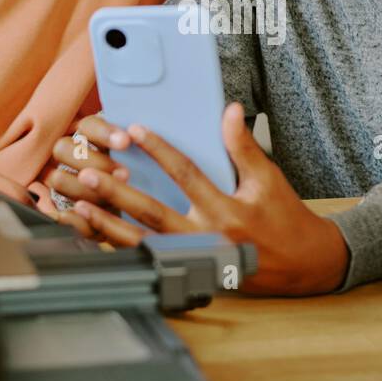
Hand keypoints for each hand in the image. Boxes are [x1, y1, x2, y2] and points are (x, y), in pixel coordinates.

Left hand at [57, 102, 350, 295]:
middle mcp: (207, 239)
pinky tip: (95, 234)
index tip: (135, 130)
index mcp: (227, 212)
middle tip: (89, 173)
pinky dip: (119, 248)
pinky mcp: (189, 271)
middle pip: (153, 214)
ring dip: (108, 226)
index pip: (187, 176)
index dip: (160, 151)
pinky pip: (147, 260)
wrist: (303, 265)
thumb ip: (243, 146)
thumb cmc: (286, 219)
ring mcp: (195, 259)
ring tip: (78, 208)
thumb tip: (230, 110)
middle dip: (118, 194)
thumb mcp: (269, 179)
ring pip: (143, 244)